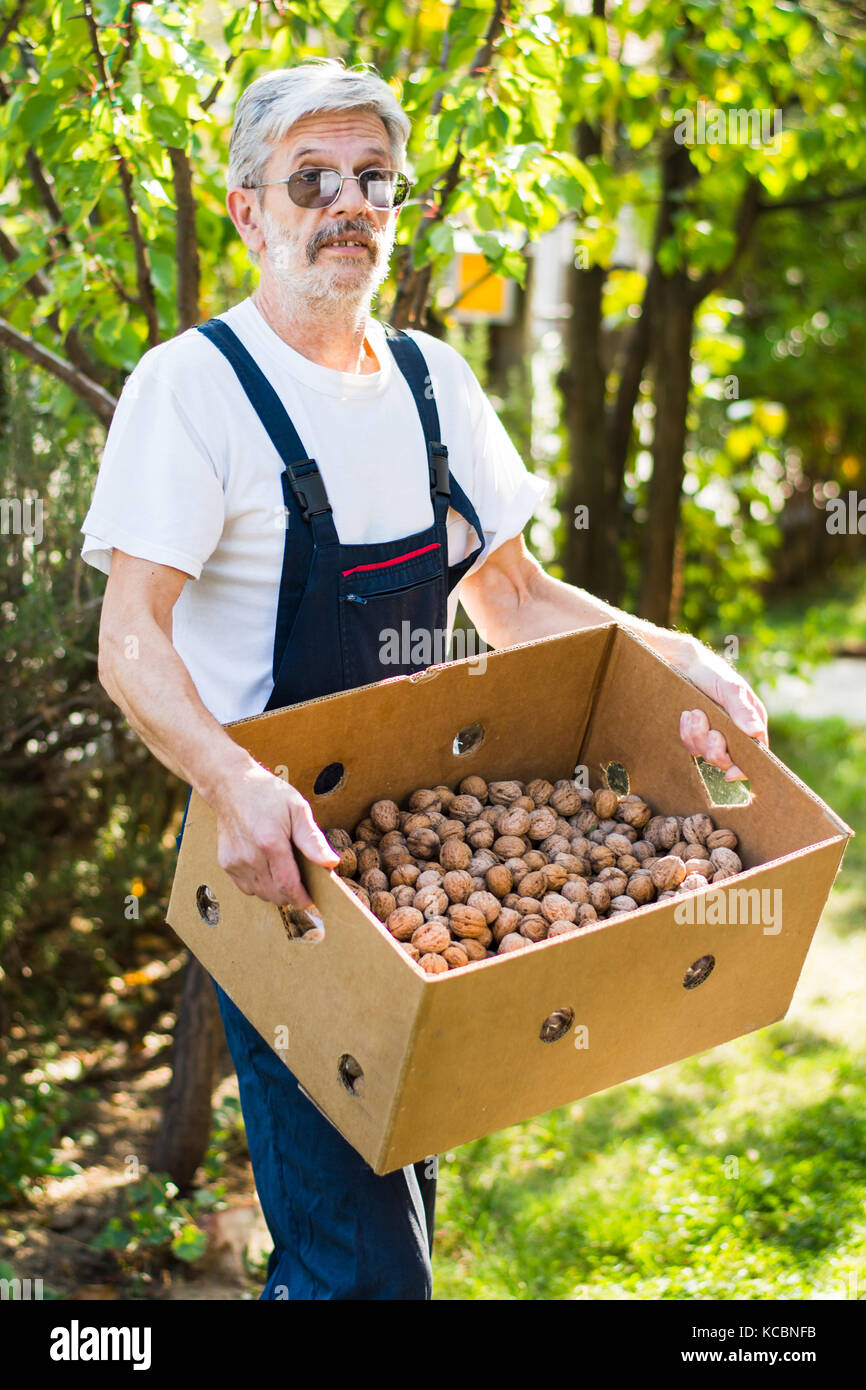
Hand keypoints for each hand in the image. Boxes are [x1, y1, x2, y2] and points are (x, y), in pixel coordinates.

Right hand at [212, 761, 339, 906]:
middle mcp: (250, 857)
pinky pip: (247, 887)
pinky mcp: (226, 864)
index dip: (303, 897)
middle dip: (292, 896)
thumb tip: (331, 863)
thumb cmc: (267, 794)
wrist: (230, 785)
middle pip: (275, 895)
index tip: (313, 899)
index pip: (289, 885)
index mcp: (270, 843)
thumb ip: (313, 839)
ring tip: (285, 873)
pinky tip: (267, 869)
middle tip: (304, 885)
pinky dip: (261, 885)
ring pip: (261, 894)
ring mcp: (235, 862)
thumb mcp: (297, 808)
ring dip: (277, 892)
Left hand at [675, 638, 768, 780]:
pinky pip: (691, 745)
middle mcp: (735, 732)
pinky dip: (687, 732)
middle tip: (708, 728)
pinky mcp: (697, 734)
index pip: (755, 756)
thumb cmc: (712, 672)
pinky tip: (686, 715)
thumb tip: (755, 732)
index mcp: (751, 723)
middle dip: (714, 748)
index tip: (730, 773)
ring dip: (697, 735)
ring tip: (693, 712)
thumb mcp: (729, 688)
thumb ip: (741, 710)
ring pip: (706, 753)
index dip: (743, 768)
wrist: (682, 664)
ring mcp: (714, 734)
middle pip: (727, 760)